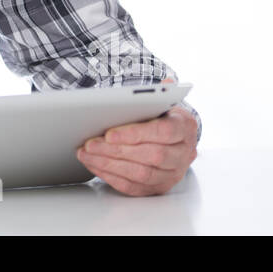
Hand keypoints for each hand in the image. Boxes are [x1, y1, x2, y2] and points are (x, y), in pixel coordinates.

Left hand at [75, 79, 197, 195]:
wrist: (174, 138)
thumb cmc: (161, 116)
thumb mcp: (163, 101)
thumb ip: (160, 93)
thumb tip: (166, 83)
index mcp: (186, 128)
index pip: (163, 132)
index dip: (136, 134)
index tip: (109, 133)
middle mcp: (184, 154)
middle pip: (150, 156)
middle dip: (115, 150)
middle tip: (90, 143)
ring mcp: (173, 174)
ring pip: (140, 174)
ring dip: (109, 164)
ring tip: (86, 153)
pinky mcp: (158, 188)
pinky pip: (133, 187)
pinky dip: (111, 176)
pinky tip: (94, 164)